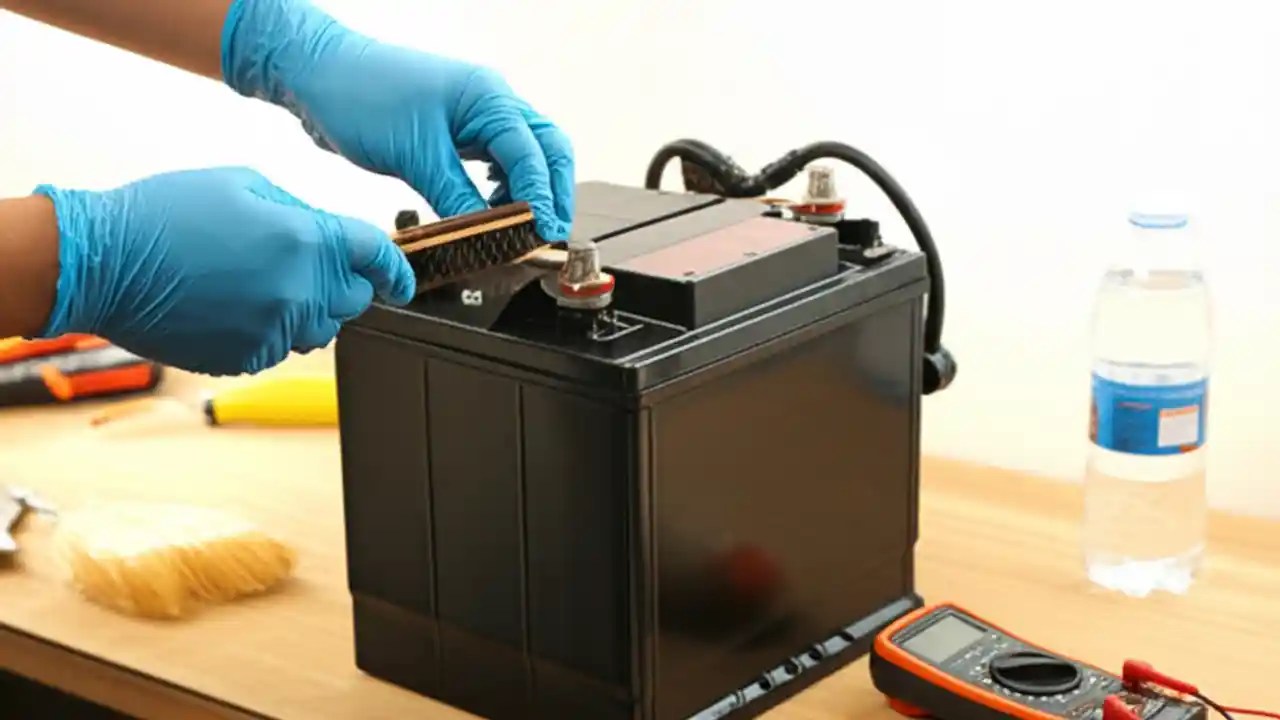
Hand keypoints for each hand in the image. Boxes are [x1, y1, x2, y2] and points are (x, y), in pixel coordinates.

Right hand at [35, 167, 414, 375]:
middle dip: (343, 282)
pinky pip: (284, 347)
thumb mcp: (246, 185)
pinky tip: (234, 303)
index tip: (402, 278)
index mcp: (306, 241)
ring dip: (308, 307)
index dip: (396, 268)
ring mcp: (276, 329)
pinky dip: (273, 329)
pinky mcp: (251, 357)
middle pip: (355, 298)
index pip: (377, 258)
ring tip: (258, 280)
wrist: (103, 261)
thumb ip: (302, 213)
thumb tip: (330, 232)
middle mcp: (299, 291)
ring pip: (322, 328)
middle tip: (305, 264)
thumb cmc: (166, 214)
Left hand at [221, 0, 574, 241]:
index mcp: (488, 98)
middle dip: (553, 192)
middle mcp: (490, 104)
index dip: (541, 197)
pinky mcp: (455, 133)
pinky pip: (494, 163)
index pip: (532, 153)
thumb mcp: (413, 157)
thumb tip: (488, 236)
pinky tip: (492, 213)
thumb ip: (456, 198)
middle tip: (549, 234)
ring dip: (529, 193)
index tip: (542, 233)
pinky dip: (501, 190)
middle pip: (547, 150)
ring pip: (524, 157)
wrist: (318, 76)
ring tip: (522, 231)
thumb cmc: (360, 97)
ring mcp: (474, 117)